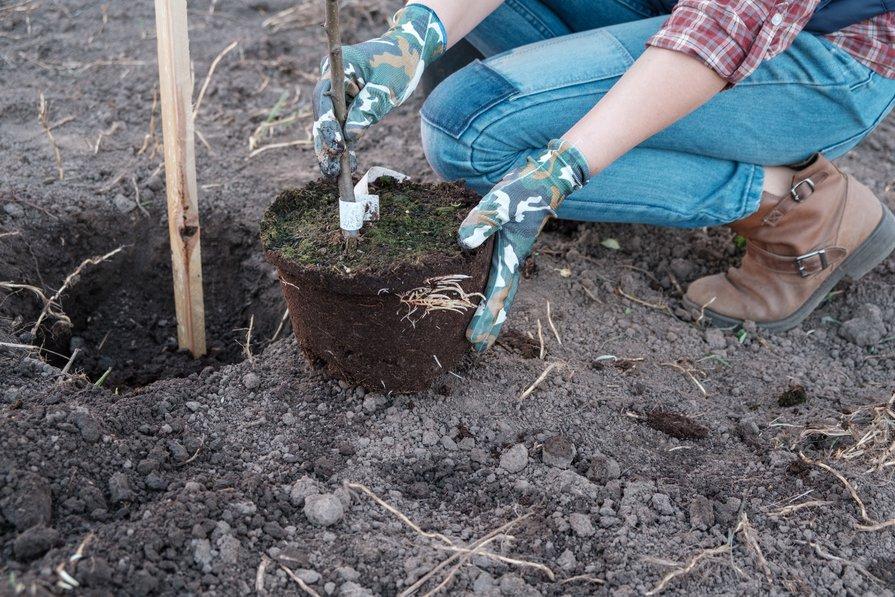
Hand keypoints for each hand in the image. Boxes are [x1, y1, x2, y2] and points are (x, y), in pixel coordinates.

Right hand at [312, 3, 445, 176]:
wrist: (409, 53)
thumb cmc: (399, 63)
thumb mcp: (386, 87)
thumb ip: (367, 109)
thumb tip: (350, 137)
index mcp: (336, 67)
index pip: (324, 100)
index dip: (327, 125)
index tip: (337, 146)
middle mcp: (331, 80)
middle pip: (321, 115)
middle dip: (325, 143)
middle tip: (330, 169)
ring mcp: (337, 92)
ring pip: (328, 124)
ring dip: (331, 149)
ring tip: (334, 173)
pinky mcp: (347, 104)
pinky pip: (341, 126)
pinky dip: (344, 144)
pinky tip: (348, 163)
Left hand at [458, 139, 589, 351]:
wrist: (548, 178)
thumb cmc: (525, 190)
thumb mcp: (501, 202)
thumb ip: (483, 220)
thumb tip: (463, 242)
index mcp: (510, 257)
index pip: (496, 295)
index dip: (484, 319)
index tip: (474, 341)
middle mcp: (511, 260)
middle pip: (501, 300)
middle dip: (490, 325)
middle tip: (478, 349)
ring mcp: (510, 253)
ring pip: (501, 289)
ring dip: (491, 310)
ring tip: (479, 329)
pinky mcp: (506, 243)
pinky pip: (497, 273)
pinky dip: (490, 289)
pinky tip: (479, 292)